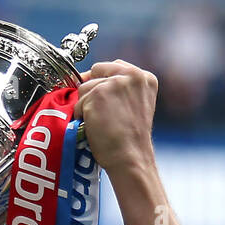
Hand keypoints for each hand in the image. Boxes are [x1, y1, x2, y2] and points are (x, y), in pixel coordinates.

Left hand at [74, 60, 158, 174]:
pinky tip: (92, 128)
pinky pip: (79, 102)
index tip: (100, 95)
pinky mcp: (97, 94)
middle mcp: (131, 75)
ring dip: (86, 105)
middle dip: (92, 89)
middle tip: (95, 110)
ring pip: (85, 87)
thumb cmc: (132, 141)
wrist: (130, 157)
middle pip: (97, 70)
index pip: (115, 66)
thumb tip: (96, 82)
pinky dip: (80, 117)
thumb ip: (123, 90)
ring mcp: (113, 83)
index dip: (103, 80)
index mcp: (145, 78)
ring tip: (98, 123)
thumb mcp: (137, 106)